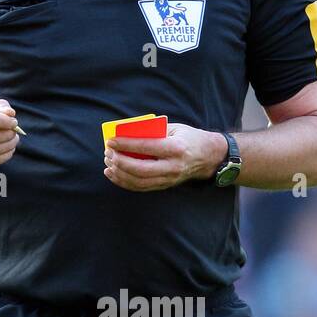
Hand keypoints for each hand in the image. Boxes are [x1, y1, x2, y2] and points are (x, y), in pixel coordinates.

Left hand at [103, 124, 224, 191]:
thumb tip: (126, 133)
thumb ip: (152, 131)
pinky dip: (125, 182)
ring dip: (120, 174)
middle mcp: (173, 166)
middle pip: (140, 169)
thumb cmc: (188, 138)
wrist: (209, 156)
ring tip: (108, 163)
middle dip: (120, 162)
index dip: (126, 144)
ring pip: (139, 182)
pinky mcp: (165, 186)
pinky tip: (114, 174)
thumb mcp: (173, 128)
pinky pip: (141, 187)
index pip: (146, 147)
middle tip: (108, 153)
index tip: (111, 141)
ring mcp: (169, 179)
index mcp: (176, 148)